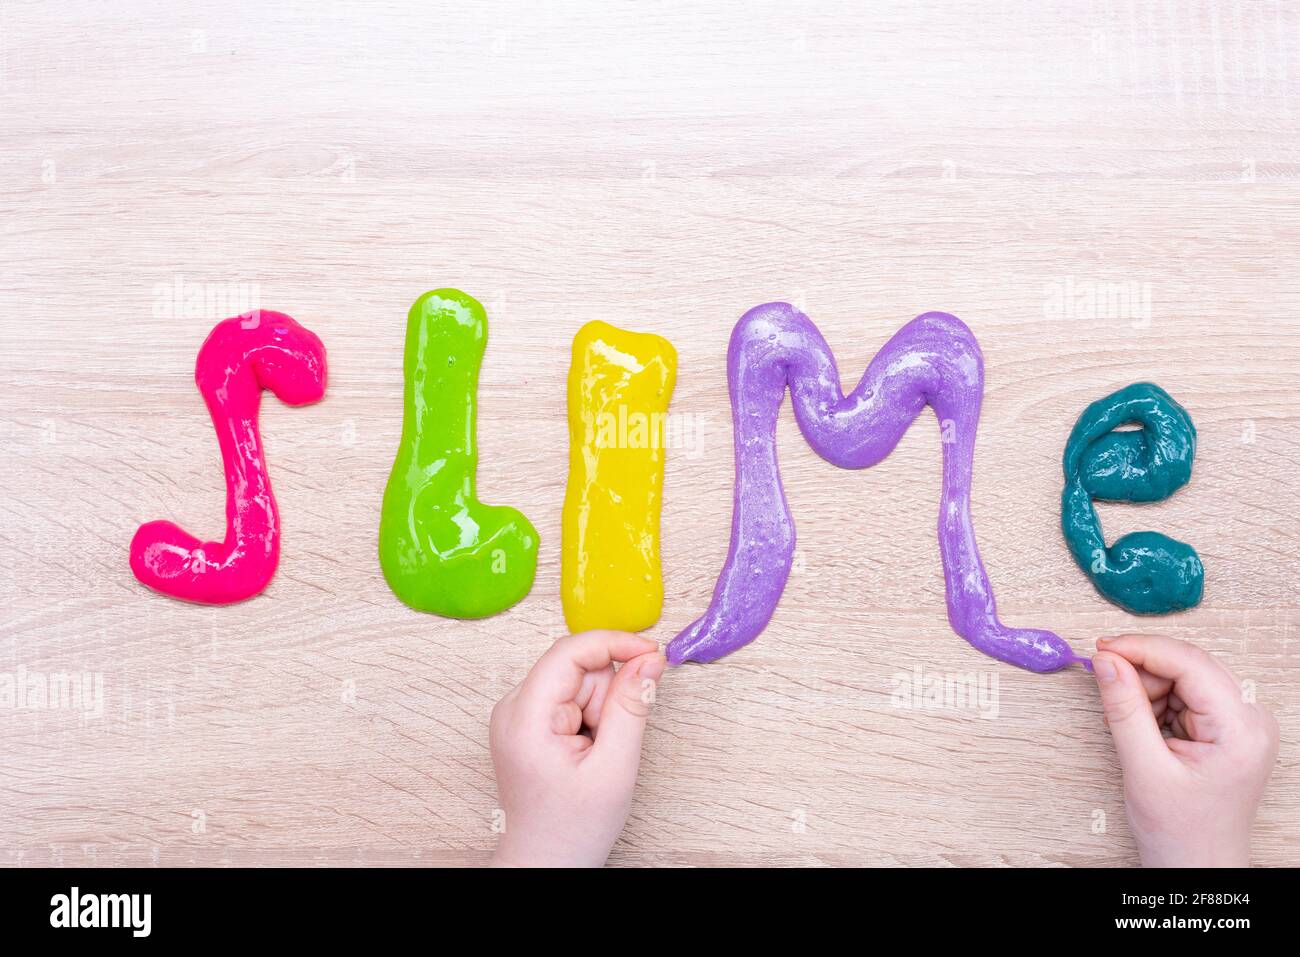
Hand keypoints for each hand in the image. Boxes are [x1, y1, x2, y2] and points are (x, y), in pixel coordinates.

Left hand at [489, 630, 665, 866]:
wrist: (545, 862)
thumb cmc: (572, 828)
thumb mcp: (614, 768)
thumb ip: (632, 707)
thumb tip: (648, 659)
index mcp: (525, 718)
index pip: (570, 651)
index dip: (615, 645)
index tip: (652, 655)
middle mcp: (512, 707)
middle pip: (577, 668)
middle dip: (606, 698)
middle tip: (607, 743)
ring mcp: (518, 714)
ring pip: (579, 683)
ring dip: (599, 712)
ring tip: (593, 755)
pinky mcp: (528, 721)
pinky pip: (571, 698)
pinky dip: (589, 720)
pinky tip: (584, 752)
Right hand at [1092, 634, 1278, 866]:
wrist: (1197, 868)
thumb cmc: (1180, 832)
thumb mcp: (1144, 768)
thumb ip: (1124, 708)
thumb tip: (1106, 661)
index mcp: (1240, 729)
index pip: (1190, 663)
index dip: (1141, 649)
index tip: (1100, 649)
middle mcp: (1249, 719)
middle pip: (1188, 666)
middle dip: (1143, 672)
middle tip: (1108, 689)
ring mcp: (1241, 723)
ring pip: (1184, 678)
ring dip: (1148, 691)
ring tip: (1131, 727)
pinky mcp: (1227, 729)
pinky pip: (1186, 695)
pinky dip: (1156, 704)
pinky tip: (1144, 729)